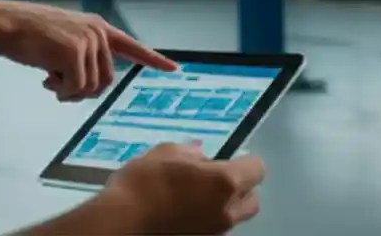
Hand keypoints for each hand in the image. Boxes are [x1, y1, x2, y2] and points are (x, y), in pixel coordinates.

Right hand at [0, 1, 177, 100]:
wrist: (9, 25)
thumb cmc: (32, 36)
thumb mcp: (65, 39)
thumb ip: (85, 55)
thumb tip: (93, 85)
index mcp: (98, 27)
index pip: (132, 45)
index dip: (153, 59)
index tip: (174, 68)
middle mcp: (97, 32)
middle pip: (106, 80)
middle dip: (84, 91)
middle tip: (61, 87)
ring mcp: (88, 41)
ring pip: (91, 87)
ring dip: (70, 92)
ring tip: (50, 79)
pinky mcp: (74, 52)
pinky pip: (75, 88)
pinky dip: (61, 92)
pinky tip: (46, 79)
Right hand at [101, 143, 265, 234]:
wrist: (123, 222)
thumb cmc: (145, 182)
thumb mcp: (164, 152)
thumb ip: (189, 151)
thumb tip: (201, 154)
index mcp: (226, 181)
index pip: (257, 169)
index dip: (245, 160)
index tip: (227, 157)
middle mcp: (228, 210)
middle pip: (252, 199)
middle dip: (241, 188)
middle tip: (216, 178)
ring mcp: (216, 231)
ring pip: (234, 216)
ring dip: (223, 205)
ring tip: (196, 195)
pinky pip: (214, 227)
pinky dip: (207, 218)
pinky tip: (184, 211)